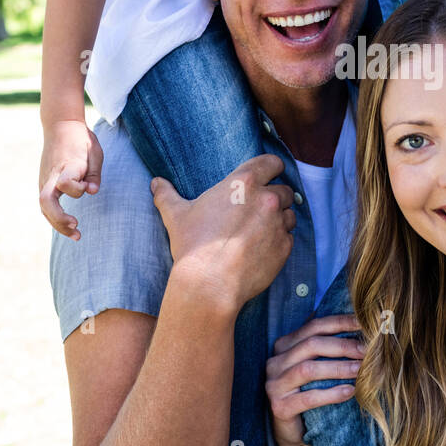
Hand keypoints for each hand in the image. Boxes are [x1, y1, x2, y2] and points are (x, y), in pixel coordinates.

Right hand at [39, 118, 103, 239]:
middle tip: (77, 227)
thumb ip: (95, 174)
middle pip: (46, 201)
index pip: (65, 183)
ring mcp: (45, 179)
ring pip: (44, 207)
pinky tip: (68, 226)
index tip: (88, 186)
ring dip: (58, 224)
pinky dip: (55, 217)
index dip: (77, 189)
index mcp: (67, 165)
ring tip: (76, 235)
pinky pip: (46, 204)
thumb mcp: (95, 152)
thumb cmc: (81, 140)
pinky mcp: (44, 183)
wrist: (60, 125)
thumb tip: (92, 192)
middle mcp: (52, 174)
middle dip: (60, 219)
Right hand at [150, 154, 294, 314]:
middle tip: (260, 209)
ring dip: (280, 219)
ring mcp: (278, 223)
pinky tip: (263, 248)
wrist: (210, 283)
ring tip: (262, 230)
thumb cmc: (193, 245)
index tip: (270, 173)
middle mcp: (267, 199)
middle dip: (276, 197)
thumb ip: (167, 195)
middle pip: (285, 190)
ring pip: (290, 214)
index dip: (272, 167)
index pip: (272, 163)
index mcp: (244, 183)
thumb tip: (155, 182)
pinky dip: (280, 241)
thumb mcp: (176, 216)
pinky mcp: (284, 247)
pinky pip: (289, 238)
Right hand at [266, 315, 362, 445]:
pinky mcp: (279, 407)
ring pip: (308, 369)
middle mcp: (275, 362)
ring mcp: (274, 385)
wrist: (294, 433)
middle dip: (342, 346)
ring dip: (338, 368)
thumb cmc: (310, 392)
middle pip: (312, 345)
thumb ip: (328, 345)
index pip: (313, 326)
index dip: (339, 323)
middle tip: (366, 351)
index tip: (363, 324)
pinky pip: (308, 397)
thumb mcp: (317, 365)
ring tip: (360, 370)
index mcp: (284, 346)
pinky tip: (350, 392)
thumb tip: (359, 321)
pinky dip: (331, 394)